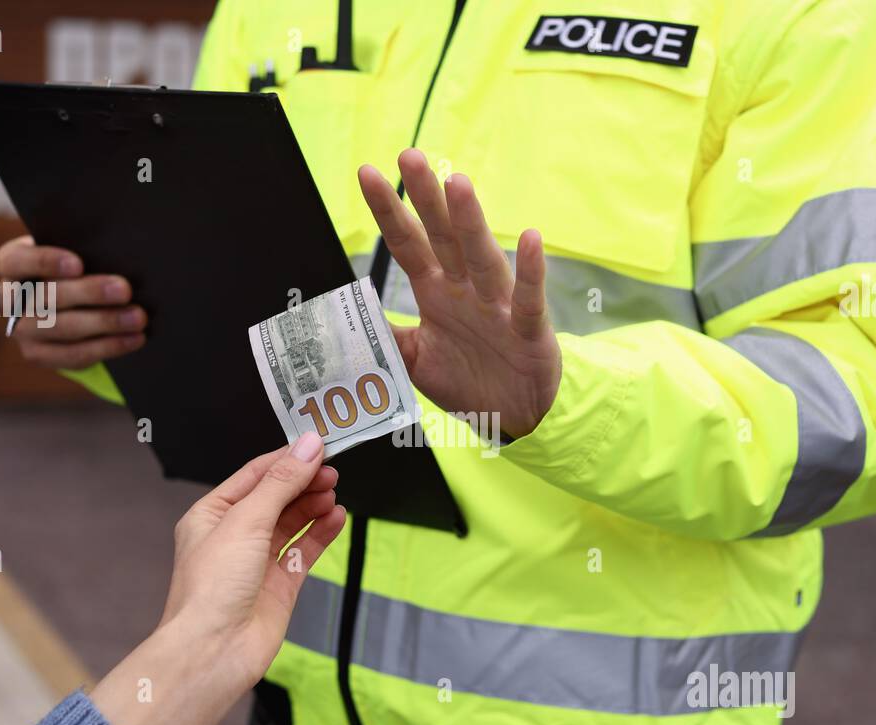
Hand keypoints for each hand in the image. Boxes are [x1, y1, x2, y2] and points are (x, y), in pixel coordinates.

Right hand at [0, 235, 146, 368]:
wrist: (77, 302)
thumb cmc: (79, 265)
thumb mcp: (77, 251)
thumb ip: (87, 250)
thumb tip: (119, 254)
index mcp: (11, 264)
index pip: (14, 261)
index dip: (44, 262)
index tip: (78, 264)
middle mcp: (9, 299)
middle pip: (46, 297)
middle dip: (89, 293)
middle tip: (125, 290)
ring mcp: (21, 330)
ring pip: (61, 328)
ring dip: (104, 322)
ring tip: (138, 317)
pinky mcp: (39, 355)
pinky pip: (74, 354)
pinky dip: (108, 346)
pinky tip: (134, 338)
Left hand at [159, 433, 344, 679]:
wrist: (214, 650)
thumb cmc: (212, 588)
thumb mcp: (246, 521)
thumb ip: (281, 483)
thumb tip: (308, 446)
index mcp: (212, 515)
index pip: (254, 475)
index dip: (286, 458)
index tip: (318, 445)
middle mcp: (234, 536)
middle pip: (276, 497)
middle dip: (304, 481)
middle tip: (333, 470)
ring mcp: (258, 561)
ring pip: (293, 522)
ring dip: (313, 505)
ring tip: (334, 492)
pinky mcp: (279, 585)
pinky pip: (305, 551)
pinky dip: (322, 533)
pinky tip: (337, 518)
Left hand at [357, 149, 561, 438]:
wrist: (513, 416)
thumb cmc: (467, 381)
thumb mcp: (415, 361)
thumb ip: (386, 337)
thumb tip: (344, 322)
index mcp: (436, 292)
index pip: (407, 244)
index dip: (388, 211)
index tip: (367, 173)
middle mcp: (465, 290)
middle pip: (443, 237)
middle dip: (426, 198)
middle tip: (410, 157)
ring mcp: (498, 306)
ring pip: (481, 258)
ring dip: (471, 222)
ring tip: (459, 184)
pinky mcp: (528, 330)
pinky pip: (529, 299)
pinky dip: (531, 271)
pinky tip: (530, 238)